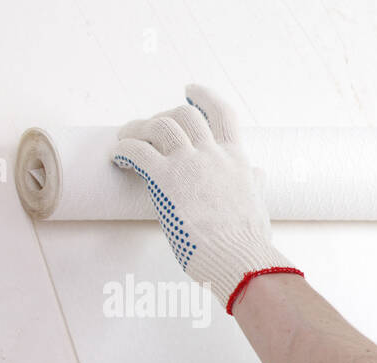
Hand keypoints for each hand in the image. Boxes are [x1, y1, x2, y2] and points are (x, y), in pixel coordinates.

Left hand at [109, 84, 300, 312]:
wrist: (240, 257)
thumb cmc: (249, 241)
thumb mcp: (257, 204)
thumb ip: (253, 185)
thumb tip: (258, 174)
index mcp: (237, 160)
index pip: (222, 114)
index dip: (204, 97)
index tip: (190, 91)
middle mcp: (213, 155)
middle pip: (184, 114)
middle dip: (162, 116)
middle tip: (148, 128)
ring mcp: (189, 164)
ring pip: (159, 125)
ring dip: (138, 128)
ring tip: (125, 139)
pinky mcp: (165, 179)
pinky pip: (137, 151)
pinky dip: (123, 149)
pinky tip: (118, 157)